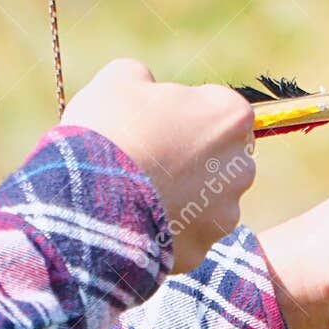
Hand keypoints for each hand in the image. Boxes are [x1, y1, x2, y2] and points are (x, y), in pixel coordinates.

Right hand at [63, 59, 254, 272]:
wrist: (87, 201)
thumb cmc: (107, 131)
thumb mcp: (118, 81)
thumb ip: (145, 78)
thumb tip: (147, 86)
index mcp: (230, 117)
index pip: (219, 109)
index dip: (186, 115)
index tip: (157, 123)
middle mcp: (241, 167)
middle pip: (220, 159)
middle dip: (191, 160)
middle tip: (147, 160)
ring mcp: (224, 214)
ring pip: (206, 202)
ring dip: (182, 199)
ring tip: (137, 195)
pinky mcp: (202, 250)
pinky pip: (185, 237)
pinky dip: (166, 232)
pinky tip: (135, 223)